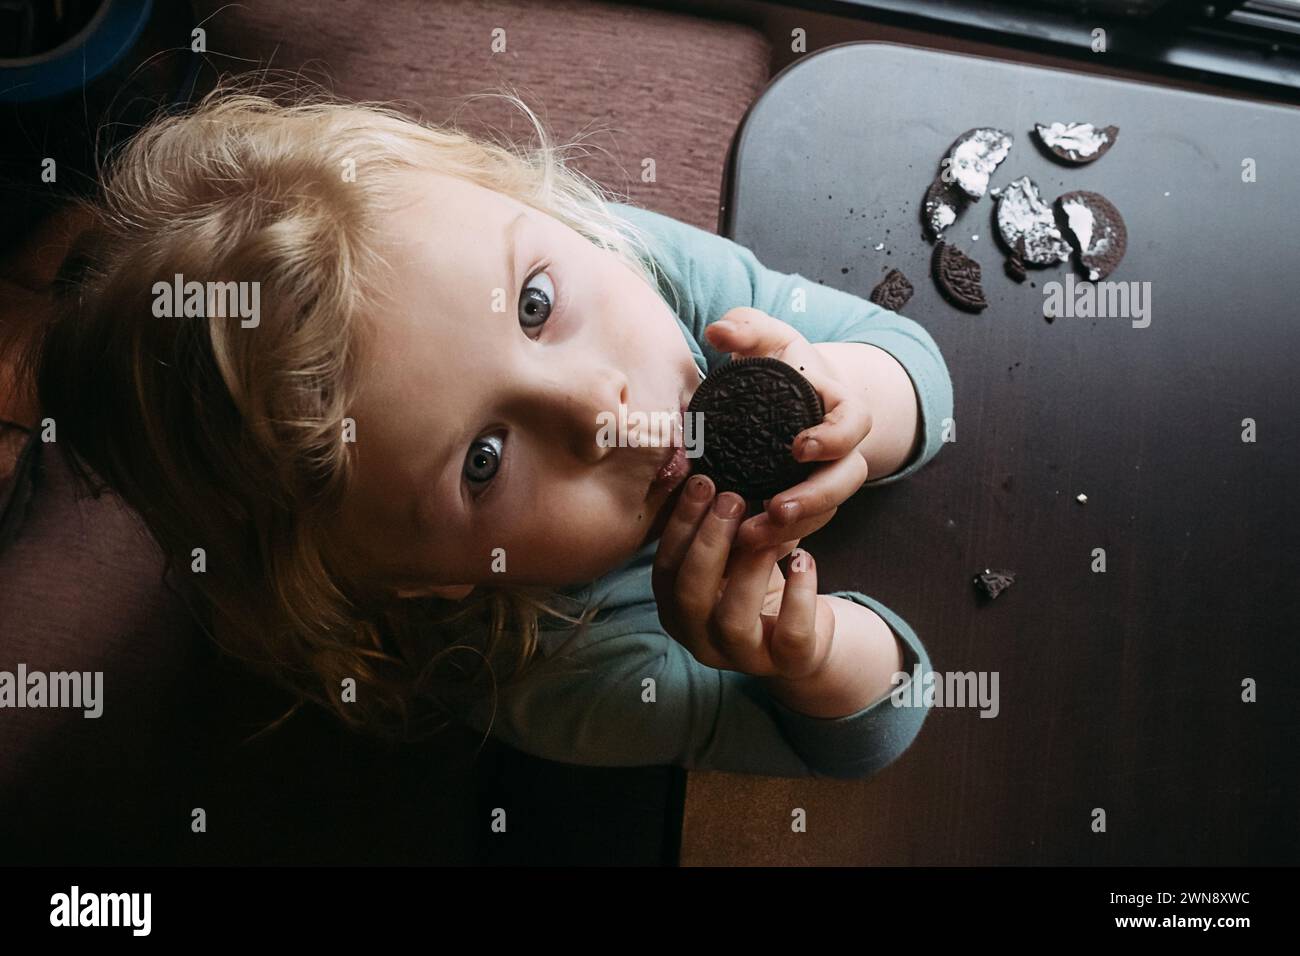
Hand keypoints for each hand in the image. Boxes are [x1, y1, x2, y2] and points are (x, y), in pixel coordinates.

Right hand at [651, 474, 835, 679]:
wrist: (803, 631)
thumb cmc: (757, 581)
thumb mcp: (733, 553)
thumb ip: (719, 526)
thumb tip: (708, 467)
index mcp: (677, 609)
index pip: (666, 569)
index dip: (681, 526)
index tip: (701, 482)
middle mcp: (701, 639)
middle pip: (690, 596)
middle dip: (709, 543)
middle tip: (732, 498)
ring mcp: (743, 657)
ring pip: (733, 619)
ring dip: (750, 567)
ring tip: (770, 529)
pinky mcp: (788, 663)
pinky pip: (790, 634)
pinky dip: (799, 593)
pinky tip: (805, 558)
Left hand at [703, 307, 872, 550]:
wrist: (789, 394)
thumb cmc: (779, 363)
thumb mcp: (765, 338)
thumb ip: (746, 327)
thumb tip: (719, 332)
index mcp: (841, 408)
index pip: (854, 424)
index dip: (834, 438)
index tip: (799, 447)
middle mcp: (842, 450)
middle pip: (846, 481)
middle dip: (816, 498)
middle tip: (777, 509)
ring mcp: (826, 480)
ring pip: (825, 512)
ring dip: (794, 528)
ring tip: (751, 536)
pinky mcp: (806, 504)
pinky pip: (804, 529)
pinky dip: (778, 540)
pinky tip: (745, 549)